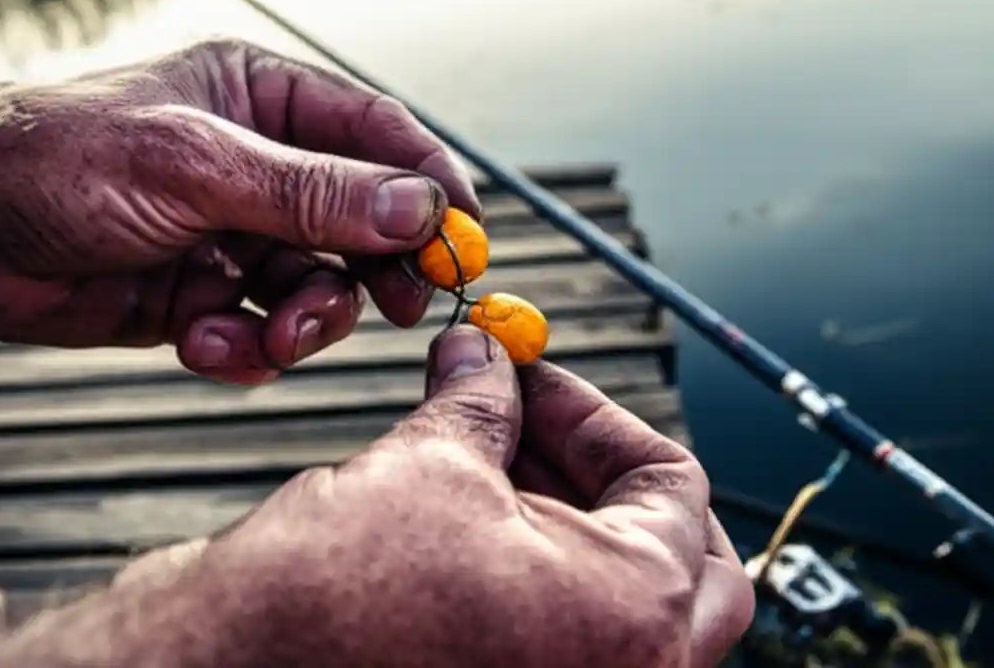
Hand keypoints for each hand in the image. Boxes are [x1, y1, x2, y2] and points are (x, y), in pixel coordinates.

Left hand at [0, 39, 479, 383]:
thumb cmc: (58, 162)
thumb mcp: (198, 167)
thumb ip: (315, 193)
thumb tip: (421, 209)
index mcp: (265, 98)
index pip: (380, 134)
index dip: (431, 187)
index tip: (465, 241)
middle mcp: (259, 165)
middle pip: (363, 221)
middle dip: (370, 271)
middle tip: (392, 305)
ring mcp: (234, 234)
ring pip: (317, 289)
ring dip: (301, 323)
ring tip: (265, 337)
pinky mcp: (205, 295)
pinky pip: (262, 332)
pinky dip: (243, 349)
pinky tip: (200, 342)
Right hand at [0, 326, 752, 666]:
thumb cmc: (318, 610)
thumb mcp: (428, 466)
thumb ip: (484, 402)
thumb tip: (488, 359)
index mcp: (634, 620)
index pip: (675, 487)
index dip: (595, 415)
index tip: (538, 382)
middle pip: (672, 555)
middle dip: (602, 473)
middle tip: (535, 422)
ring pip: (616, 598)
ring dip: (563, 515)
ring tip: (487, 455)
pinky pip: (560, 634)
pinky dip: (530, 568)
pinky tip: (467, 513)